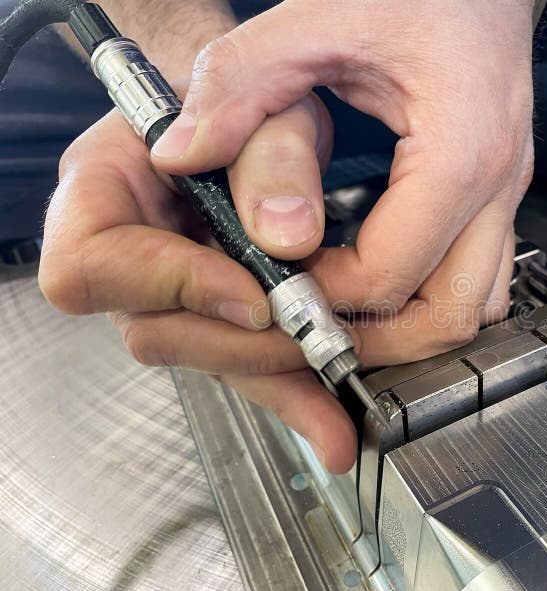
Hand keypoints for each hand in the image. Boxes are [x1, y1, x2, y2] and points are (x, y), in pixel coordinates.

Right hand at [40, 100, 358, 472]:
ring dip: (276, 382)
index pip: (94, 264)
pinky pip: (247, 360)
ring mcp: (170, 291)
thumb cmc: (249, 97)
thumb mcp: (269, 105)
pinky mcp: (217, 314)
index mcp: (103, 188)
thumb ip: (271, 161)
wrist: (260, 112)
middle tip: (314, 341)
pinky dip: (293, 390)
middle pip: (155, 331)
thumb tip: (286, 242)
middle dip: (240, 345)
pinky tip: (330, 422)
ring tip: (336, 418)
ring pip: (208, 359)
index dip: (171, 286)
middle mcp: (128, 250)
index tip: (253, 291)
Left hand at [151, 0, 535, 361]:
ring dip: (407, 324)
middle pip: (448, 316)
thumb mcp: (318, 19)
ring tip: (342, 306)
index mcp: (460, 151)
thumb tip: (181, 155)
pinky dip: (426, 293)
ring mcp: (504, 194)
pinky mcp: (496, 193)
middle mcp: (497, 185)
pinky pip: (476, 276)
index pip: (390, 276)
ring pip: (473, 308)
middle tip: (310, 323)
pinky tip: (377, 273)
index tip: (278, 284)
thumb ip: (241, 87)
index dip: (324, 296)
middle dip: (373, 338)